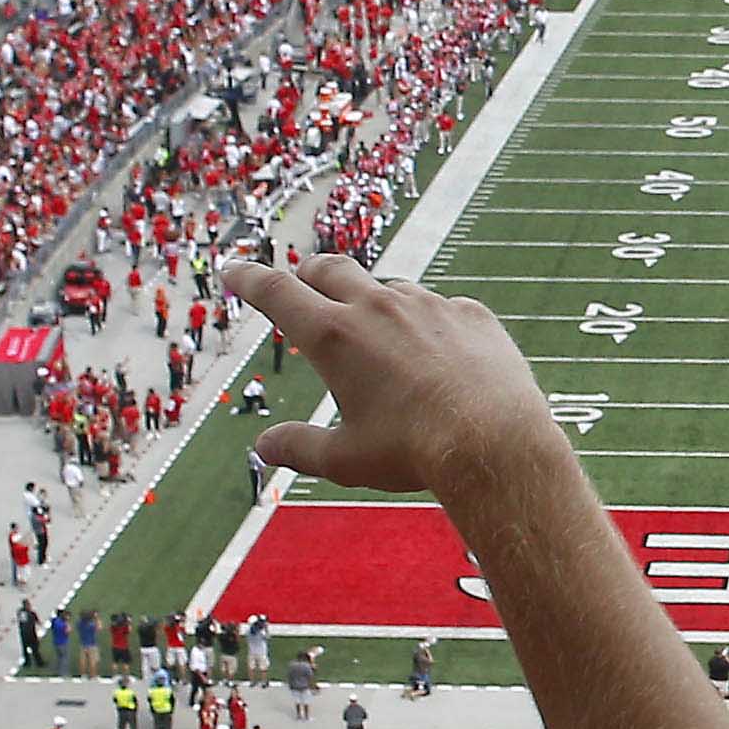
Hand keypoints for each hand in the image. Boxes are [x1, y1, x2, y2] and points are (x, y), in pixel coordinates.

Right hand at [222, 249, 559, 499]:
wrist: (495, 441)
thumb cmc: (413, 452)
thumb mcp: (345, 459)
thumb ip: (300, 448)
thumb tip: (264, 447)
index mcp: (334, 336)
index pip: (277, 292)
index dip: (249, 278)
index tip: (234, 269)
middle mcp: (378, 307)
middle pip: (329, 269)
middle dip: (307, 273)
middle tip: (301, 282)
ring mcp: (429, 304)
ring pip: (388, 287)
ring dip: (372, 301)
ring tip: (376, 334)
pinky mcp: (471, 313)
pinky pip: (440, 307)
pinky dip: (427, 322)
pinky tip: (436, 352)